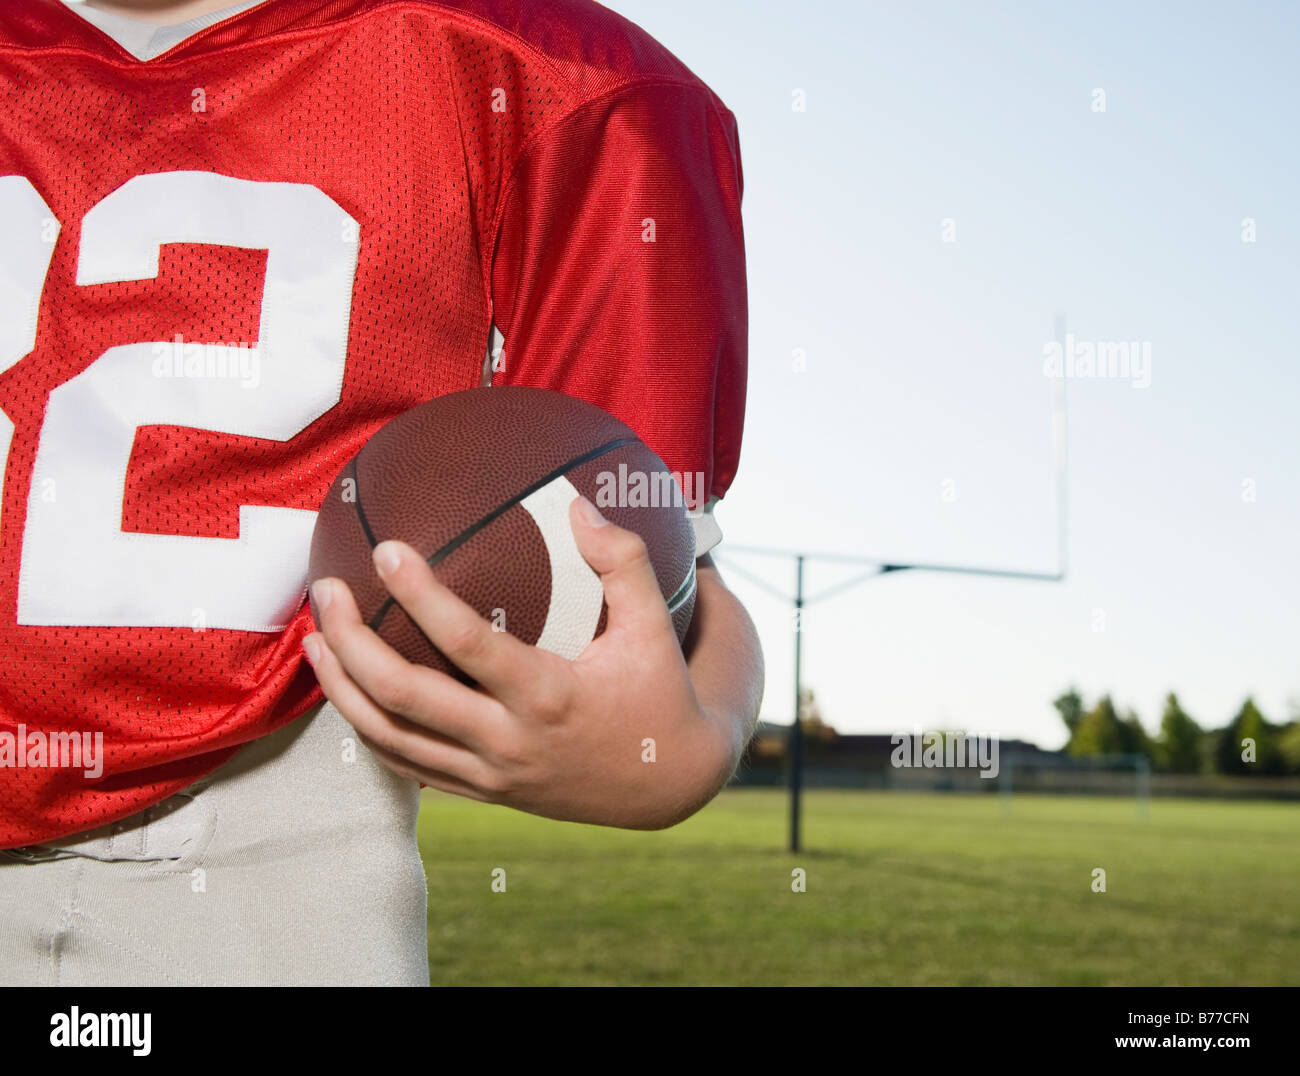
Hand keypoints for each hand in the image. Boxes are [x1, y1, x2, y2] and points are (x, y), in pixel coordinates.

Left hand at [303, 497, 735, 828]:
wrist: (668, 786)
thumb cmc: (659, 695)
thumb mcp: (656, 627)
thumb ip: (623, 562)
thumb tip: (579, 506)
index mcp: (548, 695)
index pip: (466, 643)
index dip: (420, 596)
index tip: (385, 550)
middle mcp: (509, 741)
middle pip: (404, 696)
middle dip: (351, 643)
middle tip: (324, 591)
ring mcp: (491, 774)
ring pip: (391, 739)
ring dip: (342, 690)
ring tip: (314, 641)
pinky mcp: (484, 792)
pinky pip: (409, 767)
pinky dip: (370, 731)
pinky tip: (349, 695)